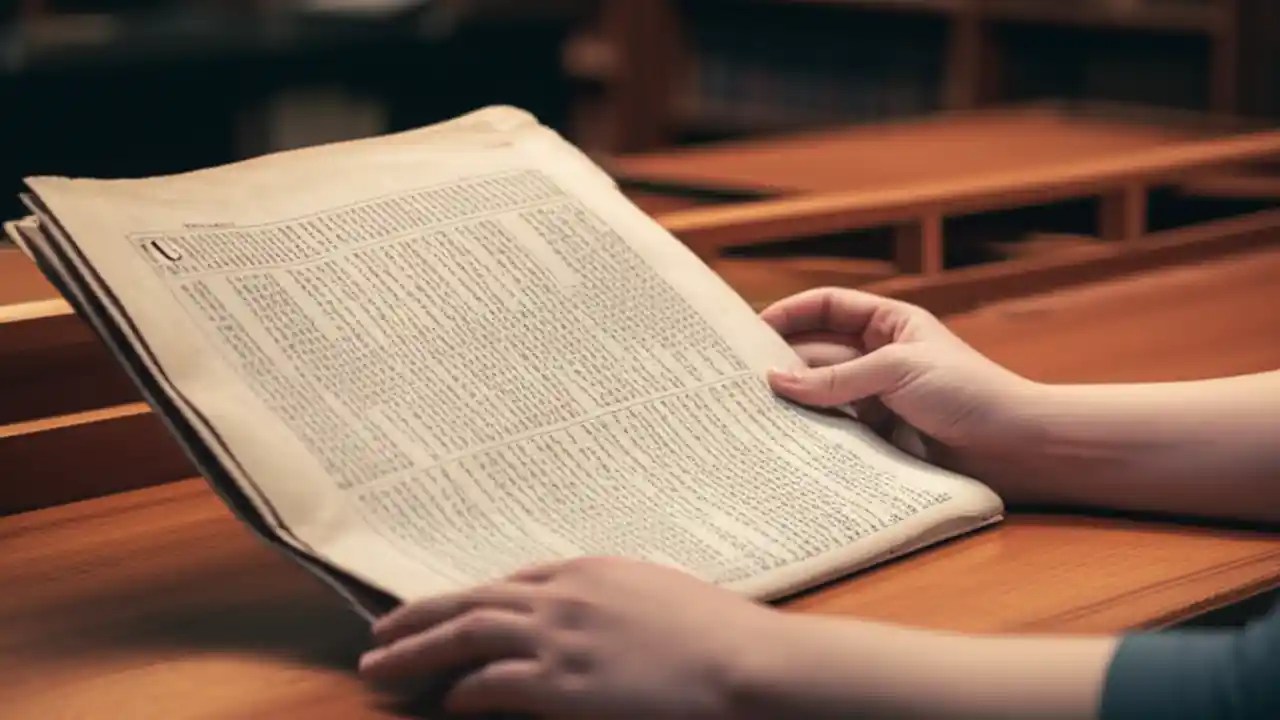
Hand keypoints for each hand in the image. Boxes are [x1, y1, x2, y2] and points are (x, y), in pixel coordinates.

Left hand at [359, 557, 786, 718]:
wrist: (747, 665)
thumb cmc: (722, 637)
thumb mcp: (663, 600)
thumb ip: (621, 603)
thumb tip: (607, 623)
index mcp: (591, 571)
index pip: (514, 581)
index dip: (474, 599)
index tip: (451, 611)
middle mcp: (564, 596)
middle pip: (472, 599)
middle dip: (421, 615)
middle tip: (381, 630)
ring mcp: (558, 638)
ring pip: (464, 635)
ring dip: (415, 651)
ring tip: (379, 667)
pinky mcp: (558, 685)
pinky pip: (489, 684)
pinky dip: (460, 692)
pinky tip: (441, 704)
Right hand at [760, 287, 1038, 462]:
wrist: (1015, 448)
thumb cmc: (969, 393)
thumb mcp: (898, 371)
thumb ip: (836, 379)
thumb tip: (776, 381)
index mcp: (889, 323)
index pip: (826, 307)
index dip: (789, 313)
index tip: (751, 330)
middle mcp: (878, 356)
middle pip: (816, 351)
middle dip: (782, 361)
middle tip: (739, 377)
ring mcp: (877, 397)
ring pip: (822, 393)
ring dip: (793, 399)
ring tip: (753, 409)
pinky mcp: (878, 435)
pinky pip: (835, 428)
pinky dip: (811, 430)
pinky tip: (785, 436)